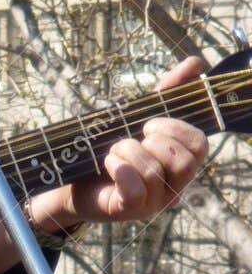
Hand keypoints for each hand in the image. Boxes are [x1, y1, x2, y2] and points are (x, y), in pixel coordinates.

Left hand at [31, 57, 208, 231]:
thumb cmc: (112, 148)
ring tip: (113, 150)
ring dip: (129, 151)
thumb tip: (195, 63)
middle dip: (156, 141)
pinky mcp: (129, 210)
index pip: (200, 145)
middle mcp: (173, 186)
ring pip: (155, 173)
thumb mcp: (139, 116)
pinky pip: (135, 190)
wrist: (73, 178)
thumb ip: (167, 92)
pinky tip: (108, 162)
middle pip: (186, 162)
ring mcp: (152, 202)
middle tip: (133, 137)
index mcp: (180, 163)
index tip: (149, 124)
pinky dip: (119, 169)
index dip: (177, 128)